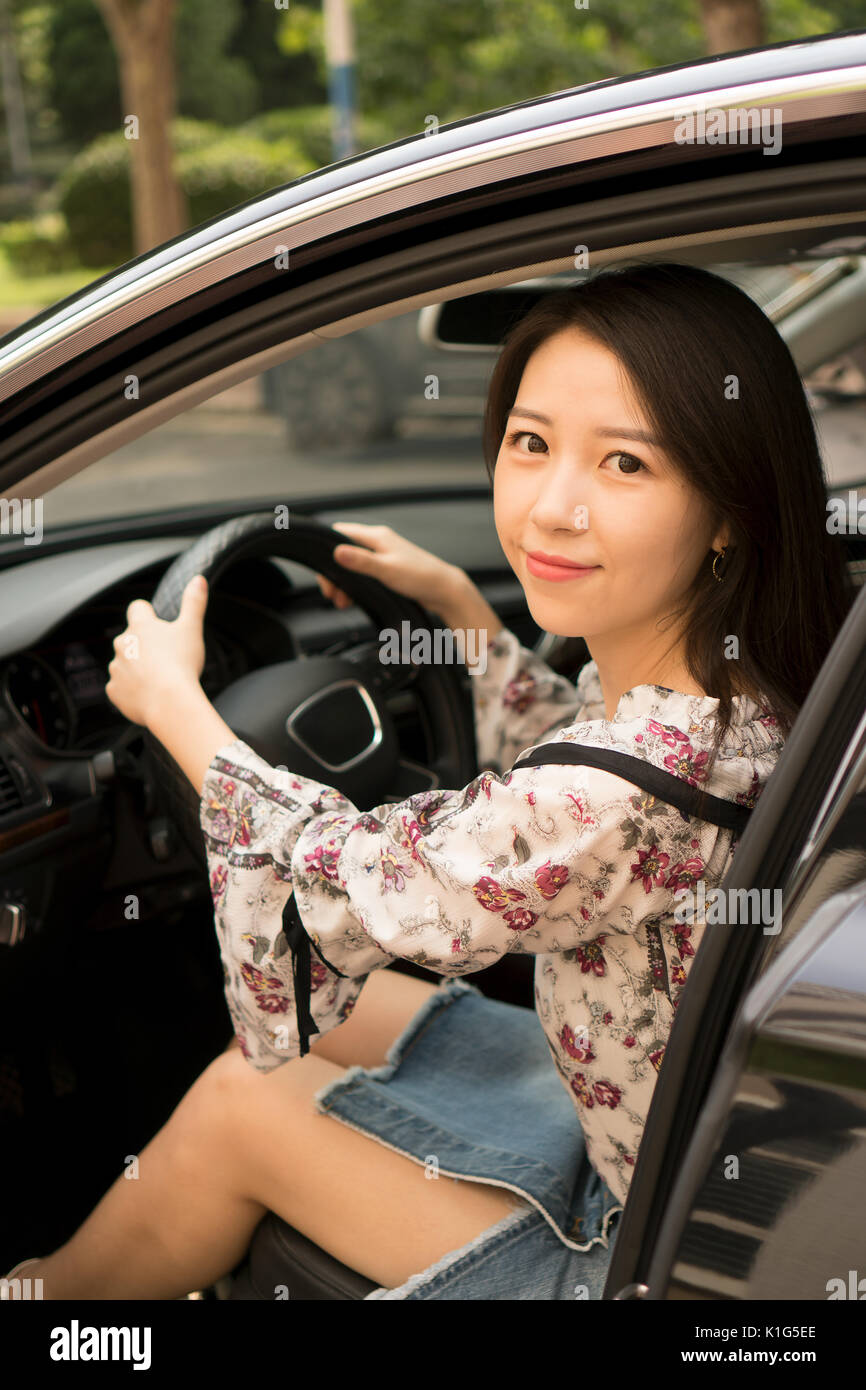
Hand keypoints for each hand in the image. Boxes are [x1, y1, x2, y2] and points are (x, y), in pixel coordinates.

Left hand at [105, 575, 208, 727]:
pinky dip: (131, 690)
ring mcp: (116, 667)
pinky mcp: (114, 690)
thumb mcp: (192, 629)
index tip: (158, 623)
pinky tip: (148, 695)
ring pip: (124, 663)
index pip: (138, 608)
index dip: (148, 613)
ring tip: (159, 679)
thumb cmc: (181, 664)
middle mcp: (122, 643)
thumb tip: (198, 578)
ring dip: (137, 668)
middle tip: (166, 658)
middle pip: (131, 638)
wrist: (169, 702)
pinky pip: (120, 687)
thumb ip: (194, 602)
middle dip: (144, 646)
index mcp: (141, 626)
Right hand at [314, 521, 462, 614]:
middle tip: (331, 593)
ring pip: (353, 565)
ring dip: (345, 582)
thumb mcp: (386, 570)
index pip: (340, 533)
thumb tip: (336, 552)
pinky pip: (364, 574)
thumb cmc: (421, 578)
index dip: (327, 549)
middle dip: (335, 573)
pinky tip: (355, 599)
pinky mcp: (388, 569)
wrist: (445, 591)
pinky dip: (356, 586)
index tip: (324, 572)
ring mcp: (384, 556)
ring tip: (342, 601)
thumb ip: (361, 561)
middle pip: (344, 552)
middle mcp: (379, 543)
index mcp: (377, 537)